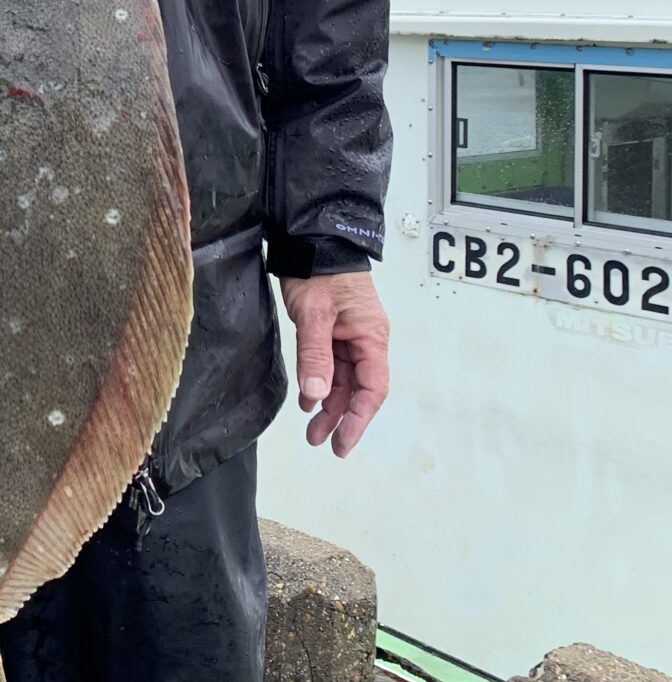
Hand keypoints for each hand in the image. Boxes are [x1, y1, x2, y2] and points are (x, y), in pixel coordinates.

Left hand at [278, 271, 389, 457]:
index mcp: (371, 337)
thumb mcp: (314, 314)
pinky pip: (330, 365)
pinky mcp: (333, 330)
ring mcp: (349, 335)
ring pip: (343, 381)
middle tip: (321, 443)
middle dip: (341, 418)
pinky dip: (319, 384)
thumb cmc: (320, 269)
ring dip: (328, 405)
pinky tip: (307, 400)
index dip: (359, 419)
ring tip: (311, 430)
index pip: (372, 388)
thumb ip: (314, 355)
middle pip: (358, 389)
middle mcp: (365, 339)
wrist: (313, 239)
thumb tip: (315, 394)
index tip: (343, 442)